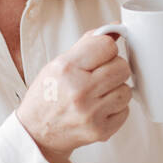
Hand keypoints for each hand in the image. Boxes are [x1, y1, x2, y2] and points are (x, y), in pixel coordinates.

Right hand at [16, 29, 132, 162]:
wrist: (36, 133)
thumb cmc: (47, 96)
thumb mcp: (58, 64)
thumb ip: (88, 45)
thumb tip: (116, 28)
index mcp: (66, 68)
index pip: (107, 45)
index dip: (106, 49)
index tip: (100, 56)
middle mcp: (79, 90)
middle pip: (122, 67)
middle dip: (113, 69)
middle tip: (99, 76)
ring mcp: (91, 113)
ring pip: (126, 89)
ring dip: (116, 90)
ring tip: (97, 94)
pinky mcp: (101, 131)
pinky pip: (126, 110)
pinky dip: (116, 109)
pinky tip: (99, 109)